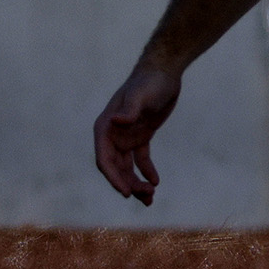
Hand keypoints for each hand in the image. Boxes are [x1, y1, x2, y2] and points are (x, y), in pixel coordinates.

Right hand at [93, 66, 179, 204]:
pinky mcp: (141, 136)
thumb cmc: (150, 81)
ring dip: (136, 183)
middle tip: (146, 196)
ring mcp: (126, 136)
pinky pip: (140, 159)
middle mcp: (113, 134)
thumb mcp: (141, 95)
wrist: (164, 72)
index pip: (104, 159)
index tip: (125, 193)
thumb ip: (129, 110)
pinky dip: (146, 171)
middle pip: (115, 168)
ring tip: (150, 196)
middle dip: (127, 184)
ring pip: (127, 167)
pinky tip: (155, 182)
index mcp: (106, 127)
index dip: (113, 178)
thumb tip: (117, 121)